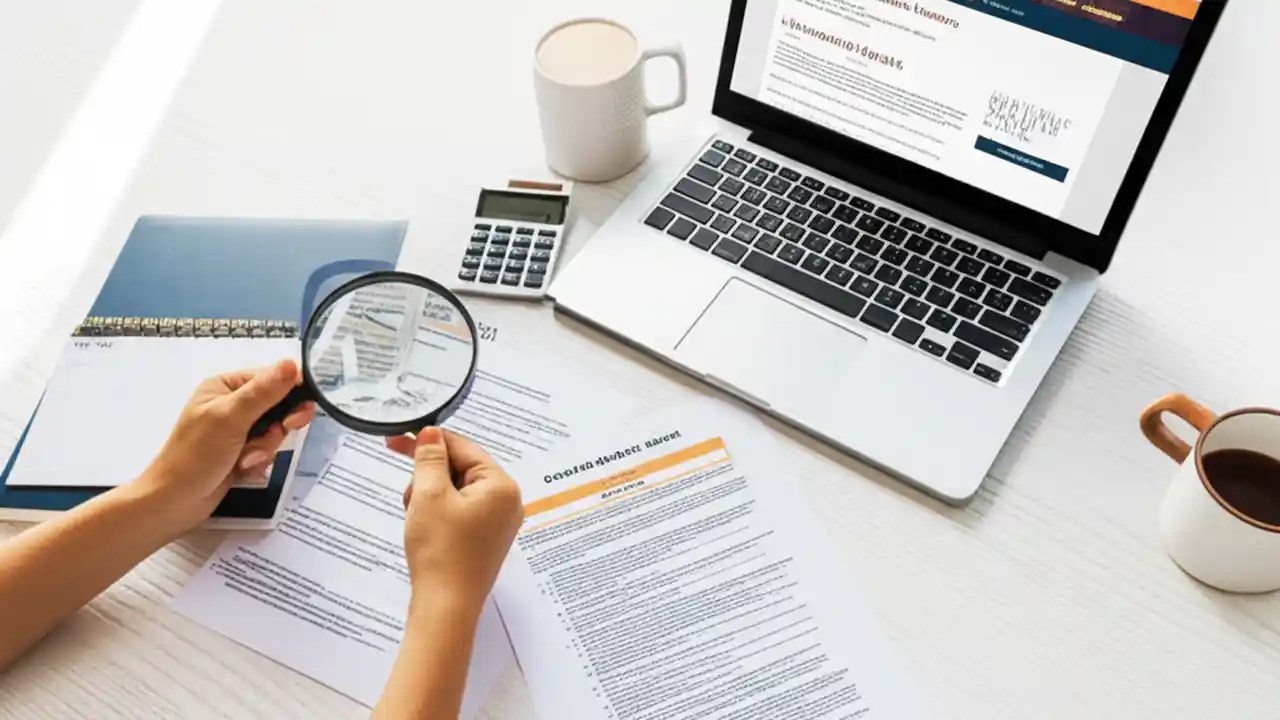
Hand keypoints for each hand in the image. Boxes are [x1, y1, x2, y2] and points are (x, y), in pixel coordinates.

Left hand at [134, 359, 315, 535]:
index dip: (290, 395)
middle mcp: (232, 403)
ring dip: (265, 448)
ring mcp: (236, 429)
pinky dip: (260, 461)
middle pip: (278, 406)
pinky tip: (243, 469)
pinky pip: (267, 450)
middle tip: (268, 440)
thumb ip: (264, 392)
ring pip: (275, 431)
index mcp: (225, 386)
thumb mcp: (231, 418)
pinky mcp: (240, 452)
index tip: (296, 417)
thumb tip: (293, 363)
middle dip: (276, 428)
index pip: (271, 378)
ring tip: (246, 460)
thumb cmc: (195, 455)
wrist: (173, 502)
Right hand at [386, 428, 522, 613]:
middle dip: (428, 477)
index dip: (430, 442)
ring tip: (416, 518)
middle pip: (460, 469)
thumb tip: (431, 434)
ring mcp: (497, 523)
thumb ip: (429, 459)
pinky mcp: (483, 539)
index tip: (399, 438)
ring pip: (455, 491)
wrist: (445, 607)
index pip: (464, 447)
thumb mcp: (428, 495)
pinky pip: (458, 512)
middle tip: (409, 496)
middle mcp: (506, 502)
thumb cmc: (440, 550)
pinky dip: (436, 513)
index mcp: (501, 486)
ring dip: (429, 496)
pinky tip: (423, 529)